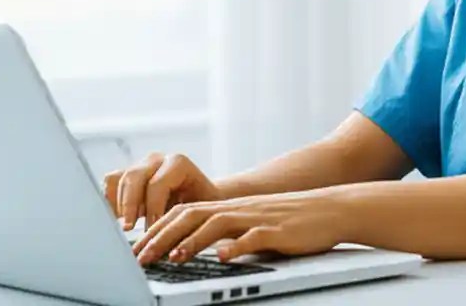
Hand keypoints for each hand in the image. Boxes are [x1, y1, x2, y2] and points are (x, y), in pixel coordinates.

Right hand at [103, 153, 223, 230]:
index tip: (151, 230)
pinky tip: (114, 221)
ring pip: (117, 179)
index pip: (157, 184)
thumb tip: (169, 234)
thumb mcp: (201, 210)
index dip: (153, 208)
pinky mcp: (127, 175)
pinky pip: (109, 184)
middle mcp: (156, 160)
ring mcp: (140, 166)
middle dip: (129, 205)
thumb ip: (188, 218)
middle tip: (128, 230)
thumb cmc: (204, 206)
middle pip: (133, 177)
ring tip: (120, 226)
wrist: (200, 197)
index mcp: (178, 164)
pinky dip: (108, 202)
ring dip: (116, 204)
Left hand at [132, 189, 353, 264]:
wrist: (328, 209)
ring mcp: (256, 218)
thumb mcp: (250, 223)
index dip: (157, 229)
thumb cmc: (288, 220)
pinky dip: (236, 247)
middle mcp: (237, 209)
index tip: (137, 248)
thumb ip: (225, 233)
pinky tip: (223, 258)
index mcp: (228, 207)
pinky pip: (253, 237)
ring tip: (174, 257)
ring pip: (217, 224)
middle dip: (163, 236)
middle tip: (143, 257)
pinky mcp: (276, 230)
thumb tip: (197, 248)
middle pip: (192, 216)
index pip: (183, 214)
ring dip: (193, 241)